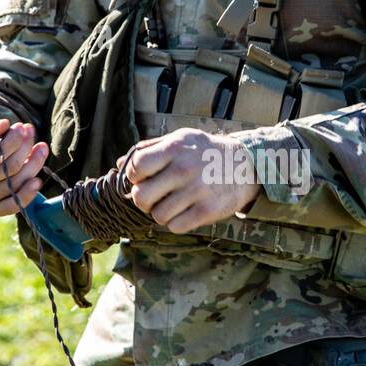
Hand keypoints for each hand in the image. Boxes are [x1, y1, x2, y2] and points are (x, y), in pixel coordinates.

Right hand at [0, 117, 47, 216]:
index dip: (14, 140)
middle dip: (26, 148)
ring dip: (33, 166)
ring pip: (15, 184)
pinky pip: (11, 206)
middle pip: (9, 168)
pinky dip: (27, 195)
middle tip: (31, 134)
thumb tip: (5, 126)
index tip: (21, 127)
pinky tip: (37, 180)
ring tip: (40, 149)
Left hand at [116, 129, 259, 232]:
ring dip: (160, 213)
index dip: (134, 176)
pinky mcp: (207, 210)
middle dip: (143, 200)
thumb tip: (120, 164)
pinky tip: (184, 212)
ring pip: (157, 216)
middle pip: (141, 196)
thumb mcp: (180, 139)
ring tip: (171, 204)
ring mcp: (196, 191)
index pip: (136, 167)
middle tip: (153, 197)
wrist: (245, 165)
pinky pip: (175, 227)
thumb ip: (149, 148)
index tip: (143, 178)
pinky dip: (175, 223)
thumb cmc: (205, 151)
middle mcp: (184, 169)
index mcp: (175, 148)